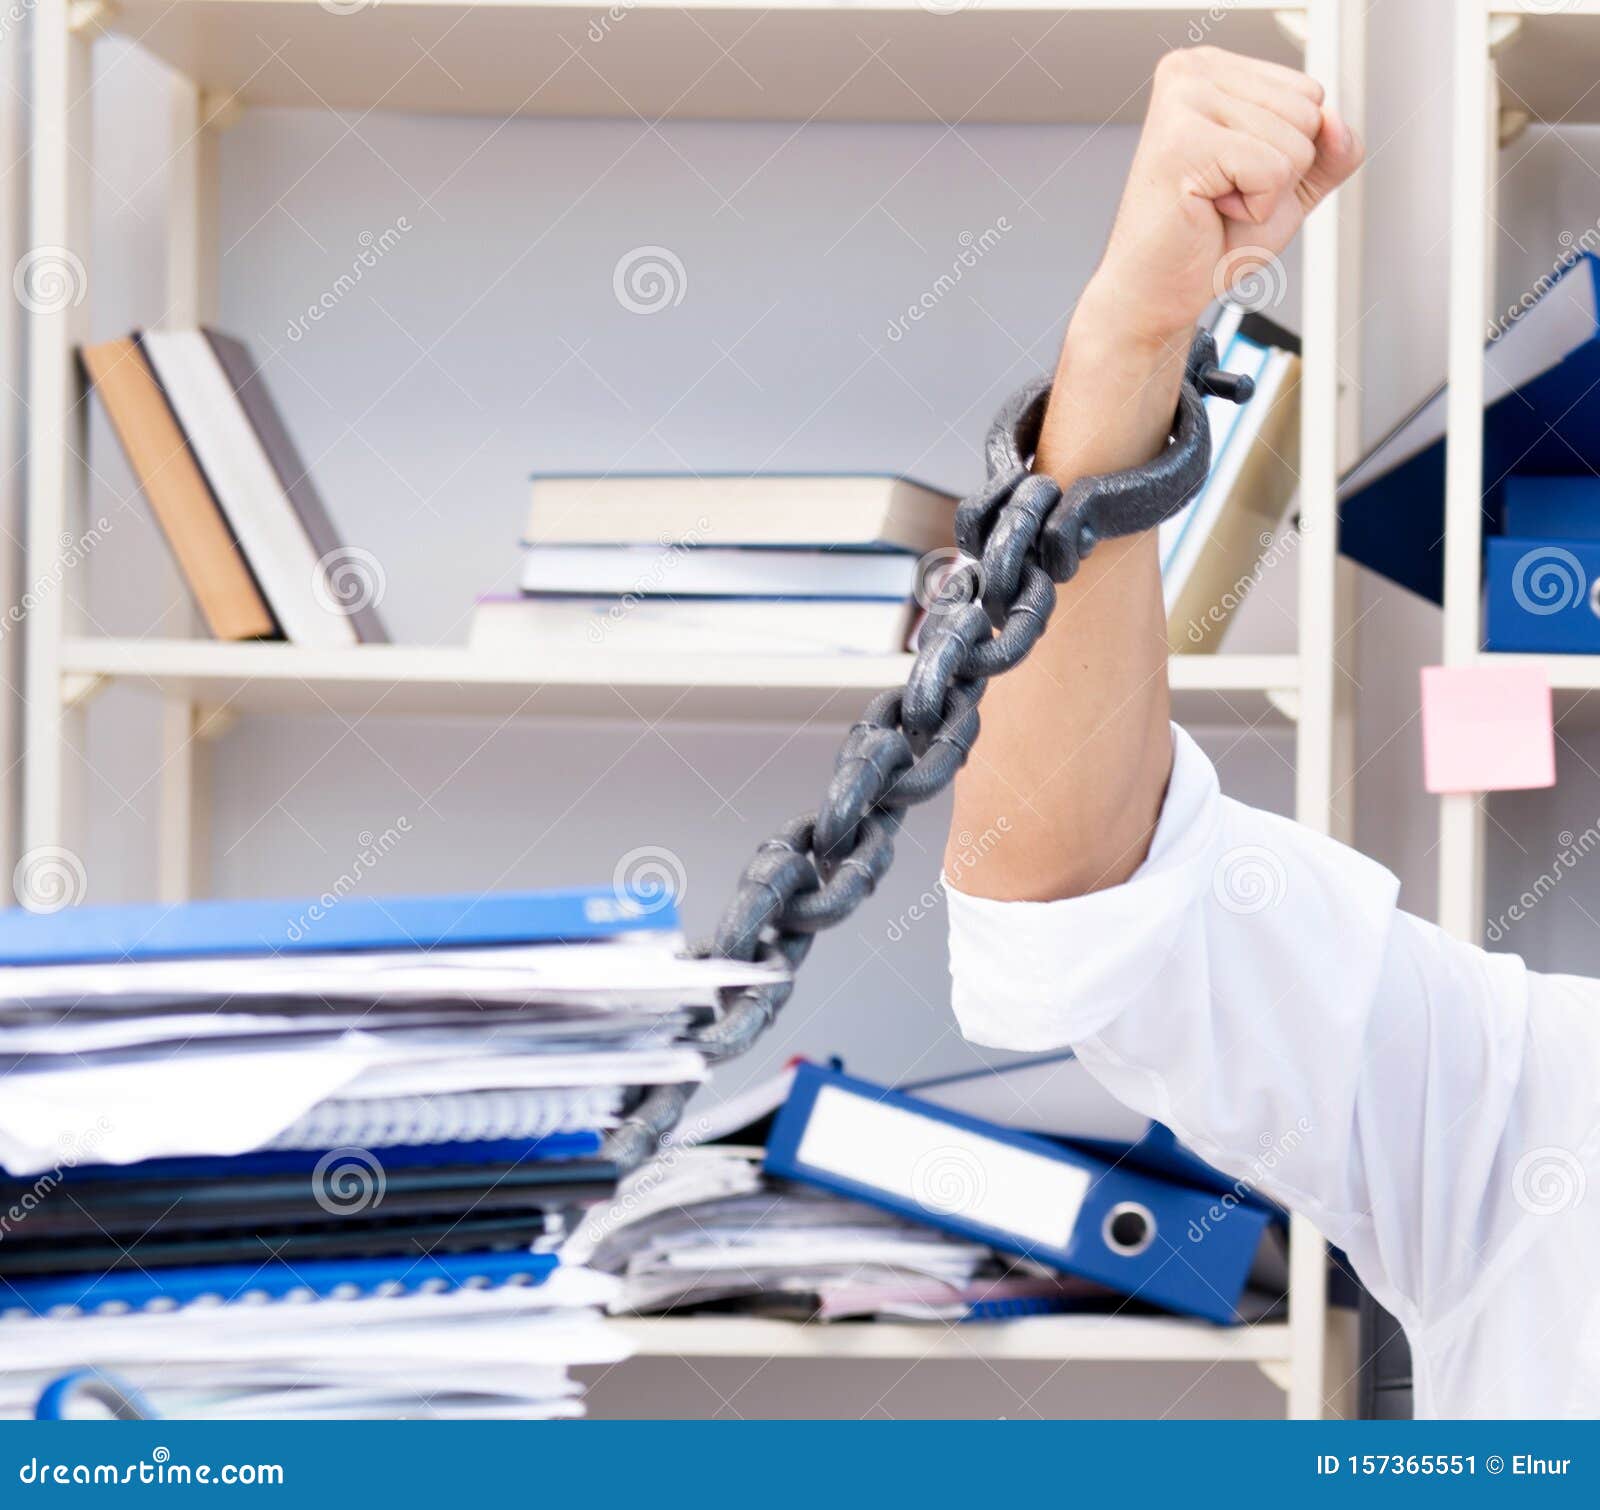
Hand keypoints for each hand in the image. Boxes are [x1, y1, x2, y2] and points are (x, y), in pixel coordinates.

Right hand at [1076, 46, 1363, 351]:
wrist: (1158, 291)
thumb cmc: (1207, 241)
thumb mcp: (1290, 188)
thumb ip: (1329, 151)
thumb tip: (1335, 123)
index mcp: (1214, 70)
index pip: (1310, 95)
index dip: (1289, 154)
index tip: (1233, 176)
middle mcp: (1193, 72)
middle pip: (1307, 112)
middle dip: (1279, 172)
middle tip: (1222, 194)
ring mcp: (1184, 101)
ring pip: (1294, 142)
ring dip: (1265, 193)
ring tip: (1213, 202)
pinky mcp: (1183, 141)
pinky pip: (1274, 170)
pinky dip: (1254, 207)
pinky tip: (1209, 210)